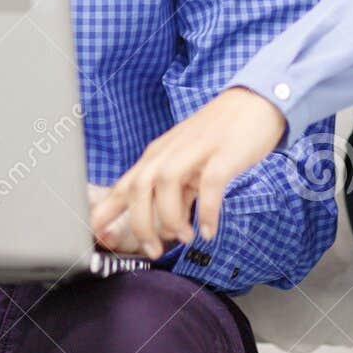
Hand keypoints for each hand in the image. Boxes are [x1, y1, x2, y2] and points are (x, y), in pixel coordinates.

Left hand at [90, 87, 286, 259]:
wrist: (254, 102)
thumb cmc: (219, 136)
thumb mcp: (189, 164)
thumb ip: (176, 193)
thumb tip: (165, 228)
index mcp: (159, 154)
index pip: (125, 184)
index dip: (107, 211)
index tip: (97, 235)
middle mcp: (171, 151)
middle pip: (140, 186)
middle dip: (141, 223)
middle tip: (153, 249)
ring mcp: (196, 150)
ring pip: (166, 183)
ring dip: (171, 217)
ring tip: (184, 237)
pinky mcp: (223, 153)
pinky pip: (209, 184)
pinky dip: (206, 210)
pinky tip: (209, 229)